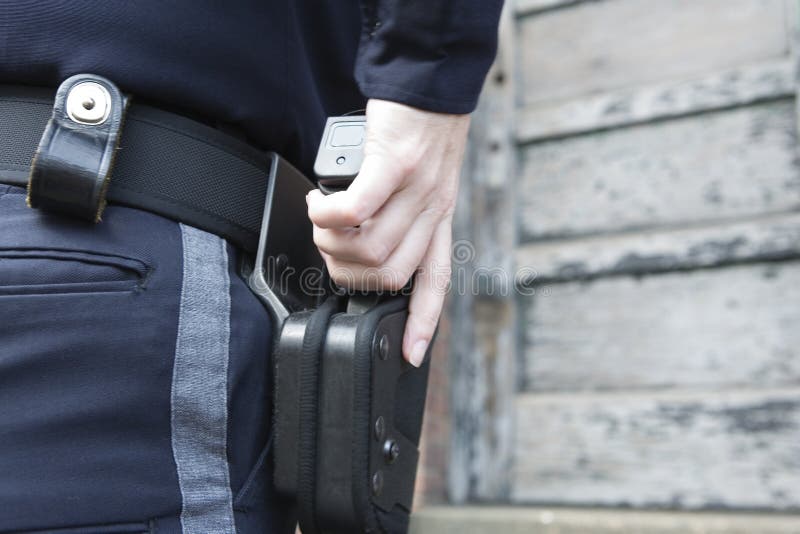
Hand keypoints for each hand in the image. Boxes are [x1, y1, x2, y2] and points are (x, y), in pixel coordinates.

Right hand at [307, 99, 469, 366]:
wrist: (431, 82)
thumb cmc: (420, 130)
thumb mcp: (423, 180)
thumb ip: (402, 214)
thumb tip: (360, 238)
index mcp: (438, 220)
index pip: (435, 282)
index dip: (423, 322)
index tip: (410, 355)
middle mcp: (432, 211)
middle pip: (388, 274)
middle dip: (347, 272)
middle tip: (329, 245)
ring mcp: (416, 190)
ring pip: (368, 247)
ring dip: (330, 241)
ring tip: (321, 218)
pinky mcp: (393, 165)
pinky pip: (355, 210)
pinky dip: (328, 214)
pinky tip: (319, 203)